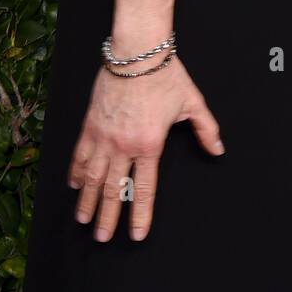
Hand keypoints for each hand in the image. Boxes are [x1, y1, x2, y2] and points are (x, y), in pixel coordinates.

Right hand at [69, 55, 223, 241]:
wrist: (137, 52)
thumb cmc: (165, 75)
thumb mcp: (193, 103)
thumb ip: (206, 129)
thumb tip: (218, 149)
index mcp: (150, 145)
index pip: (143, 189)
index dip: (140, 214)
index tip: (136, 234)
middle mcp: (124, 146)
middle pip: (113, 190)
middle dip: (108, 217)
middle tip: (102, 238)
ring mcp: (104, 136)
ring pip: (92, 177)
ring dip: (87, 201)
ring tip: (83, 220)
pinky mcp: (90, 124)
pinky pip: (80, 154)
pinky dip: (75, 172)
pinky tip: (73, 184)